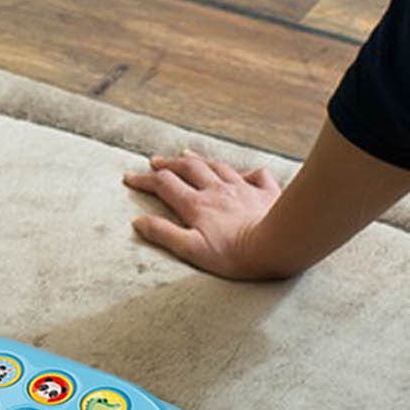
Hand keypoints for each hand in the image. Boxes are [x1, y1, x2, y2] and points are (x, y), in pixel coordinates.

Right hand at [123, 150, 283, 277]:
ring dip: (199, 160)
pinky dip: (247, 172)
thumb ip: (164, 234)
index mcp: (197, 205)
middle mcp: (217, 191)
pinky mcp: (267, 193)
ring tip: (187, 154)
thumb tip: (138, 222)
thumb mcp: (192, 250)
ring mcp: (243, 189)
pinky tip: (245, 174)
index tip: (130, 177)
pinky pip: (256, 175)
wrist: (279, 244)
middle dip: (169, 164)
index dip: (144, 180)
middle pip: (188, 169)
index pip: (164, 185)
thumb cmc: (235, 254)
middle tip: (155, 161)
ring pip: (217, 167)